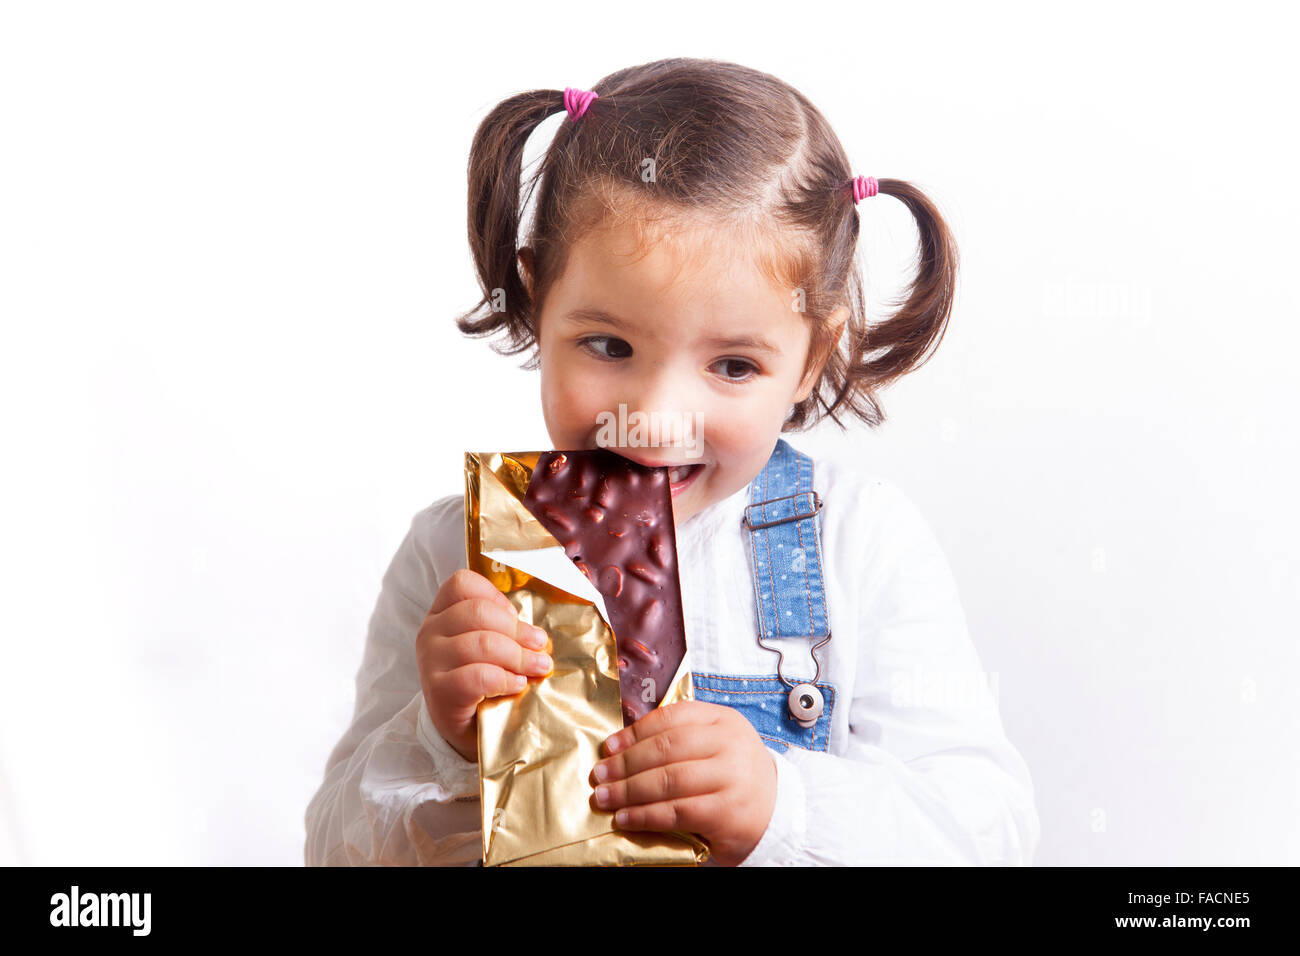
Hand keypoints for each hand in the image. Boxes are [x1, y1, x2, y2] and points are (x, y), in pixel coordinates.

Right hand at [416, 569, 552, 761]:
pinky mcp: (439, 693)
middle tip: (540, 646)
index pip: (462, 584)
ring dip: (518, 656)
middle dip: (517, 630)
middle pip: (477, 613)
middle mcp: (430, 633)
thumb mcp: (488, 648)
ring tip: (538, 667)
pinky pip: (477, 676)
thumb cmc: (481, 683)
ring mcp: (431, 663)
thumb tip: (538, 632)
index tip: (515, 618)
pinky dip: (504, 678)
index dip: (496, 596)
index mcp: (441, 614)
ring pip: (480, 643)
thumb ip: (503, 629)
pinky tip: (517, 684)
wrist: (463, 731)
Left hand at [588, 700, 776, 865]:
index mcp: (725, 720)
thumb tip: (622, 747)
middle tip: (599, 775)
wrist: (776, 814)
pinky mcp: (727, 812)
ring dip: (628, 790)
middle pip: (666, 748)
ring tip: (605, 797)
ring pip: (668, 780)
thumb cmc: (735, 778)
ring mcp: (732, 778)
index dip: (635, 731)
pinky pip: (677, 811)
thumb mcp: (716, 746)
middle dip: (626, 763)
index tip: (609, 746)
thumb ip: (681, 739)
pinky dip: (645, 815)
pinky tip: (626, 818)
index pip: (672, 717)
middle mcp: (731, 744)